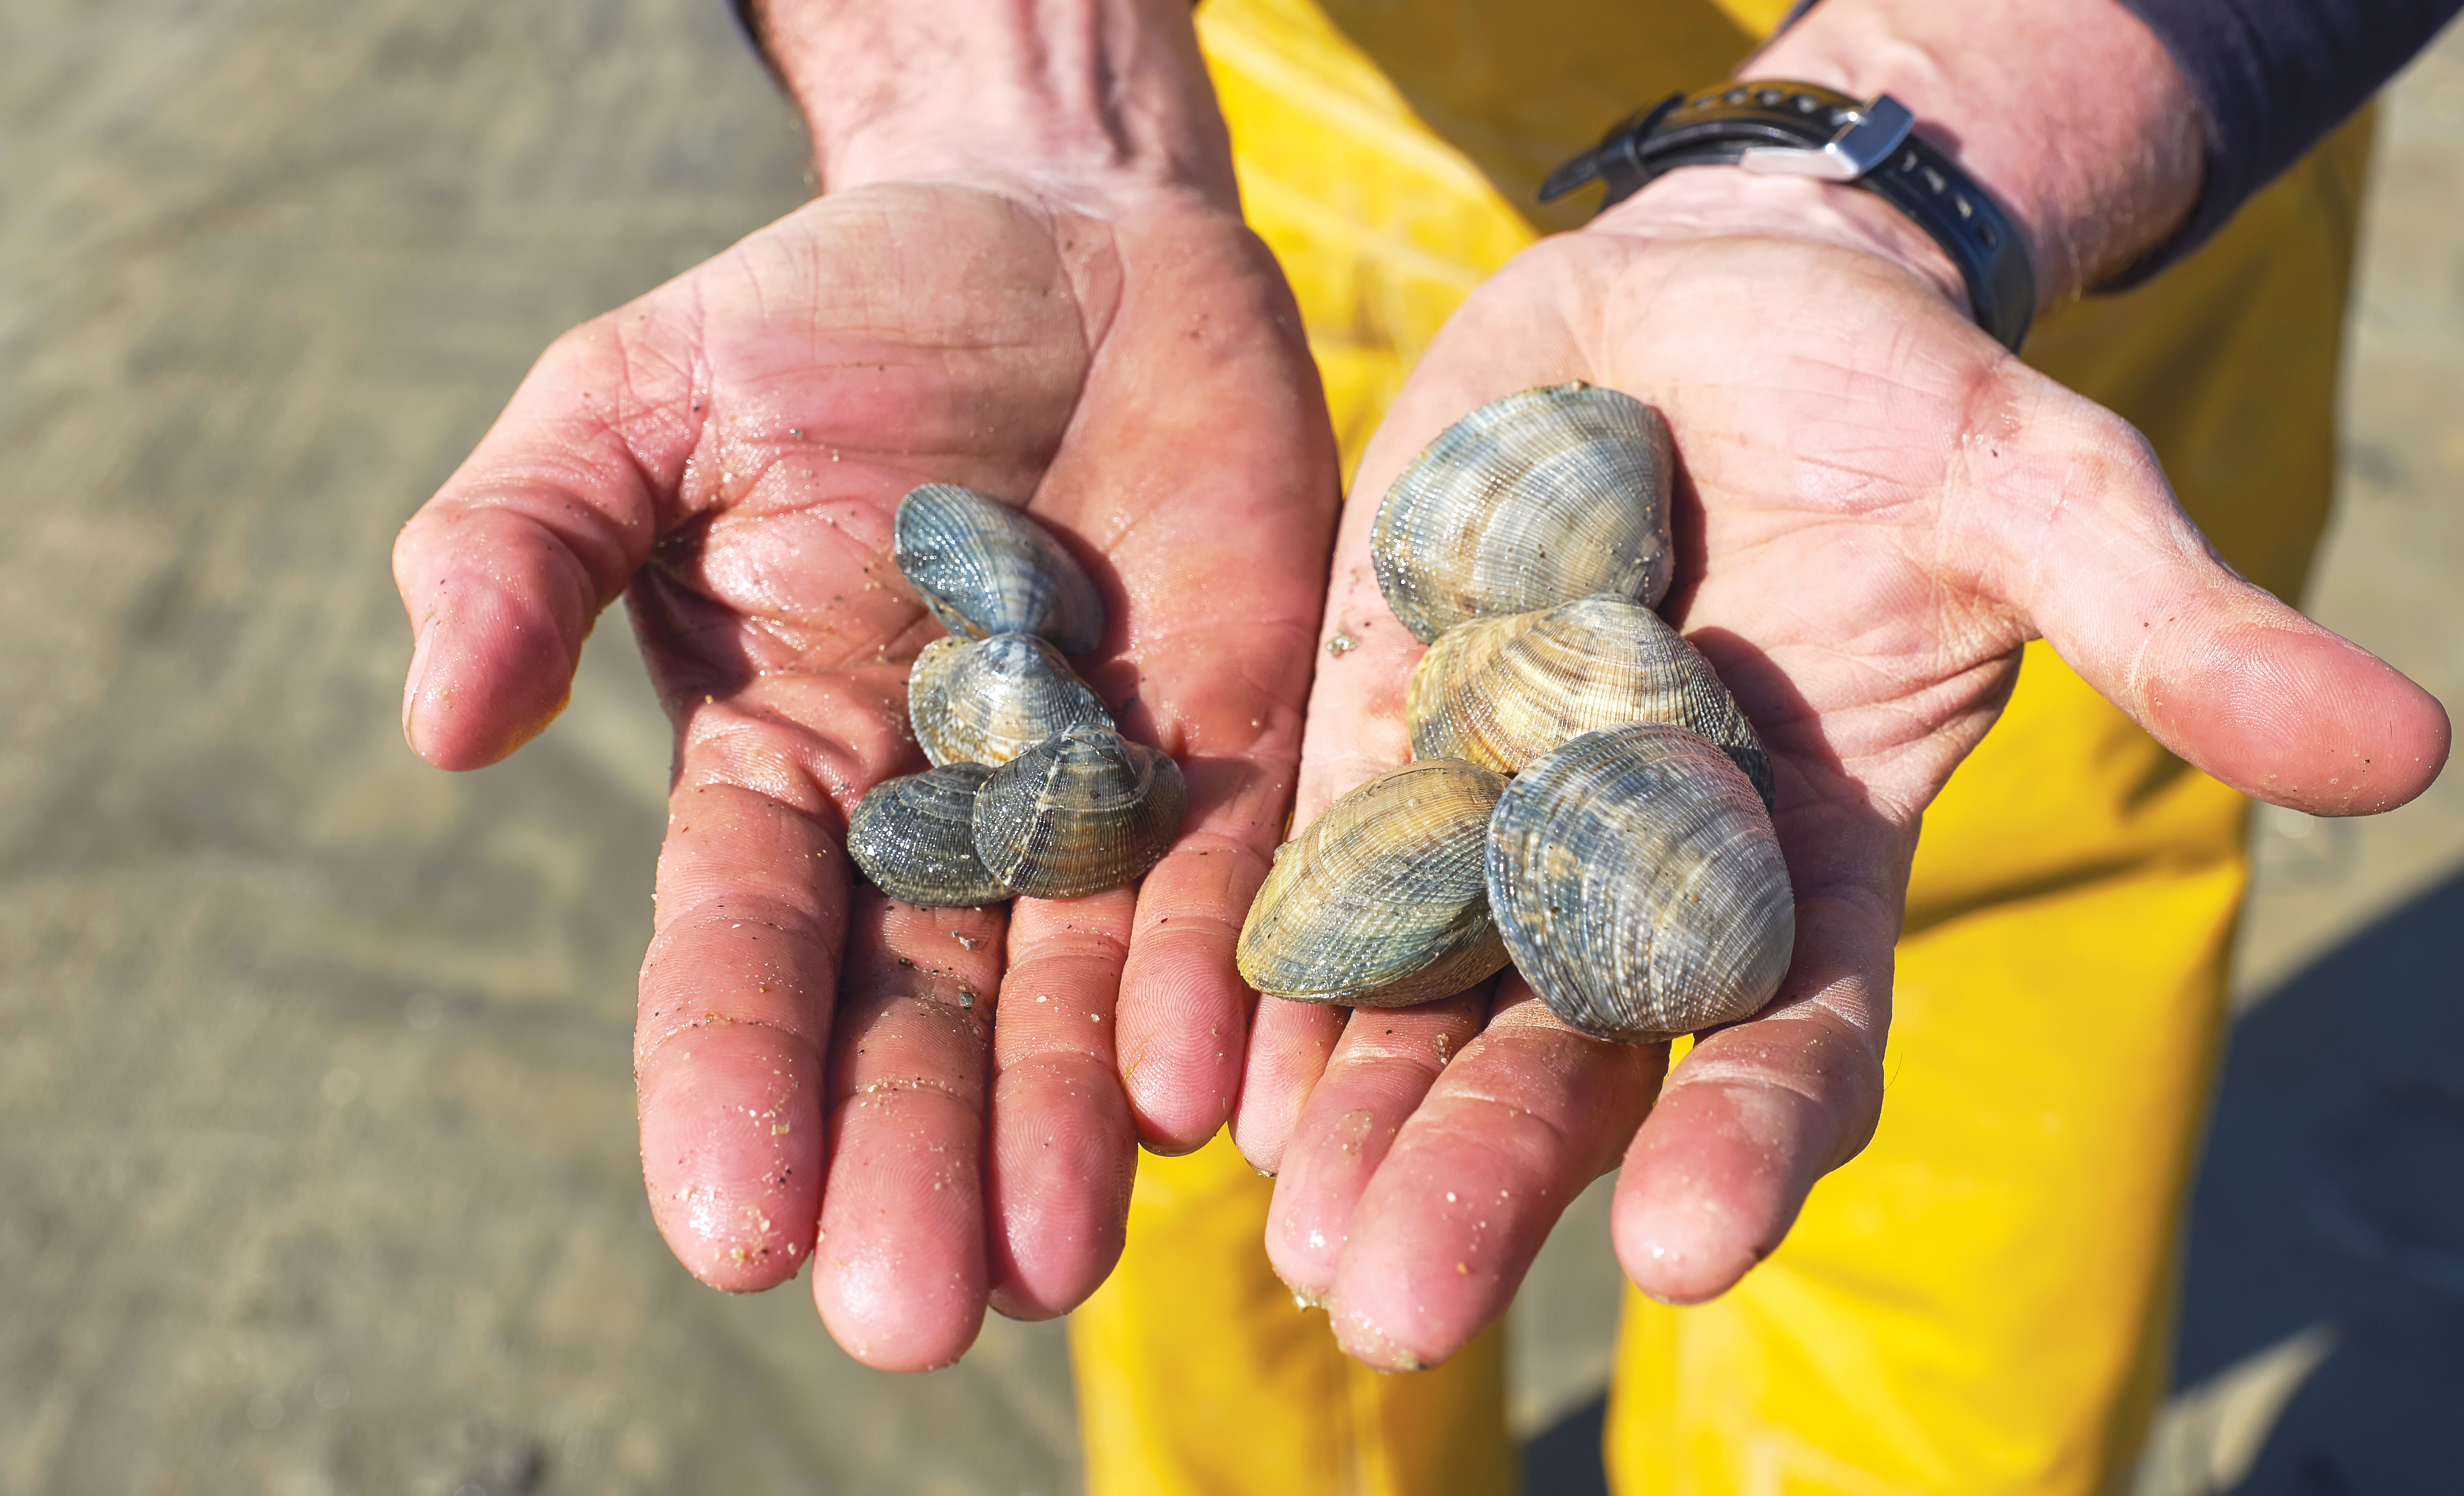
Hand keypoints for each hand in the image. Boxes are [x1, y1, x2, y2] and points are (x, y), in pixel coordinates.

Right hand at [393, 2, 1337, 1369]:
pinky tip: (1205, 1101)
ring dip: (1061, 1131)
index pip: (741, 948)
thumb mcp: (637, 396)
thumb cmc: (827, 316)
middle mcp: (937, 820)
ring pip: (1072, 996)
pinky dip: (1214, 991)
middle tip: (905, 1316)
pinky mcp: (1237, 743)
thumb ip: (523, 546)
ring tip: (1050, 1265)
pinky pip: (1227, 887)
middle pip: (914, 1018)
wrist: (1060, 234)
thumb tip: (439, 728)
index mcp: (778, 763)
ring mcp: (1096, 795)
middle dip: (909, 1160)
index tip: (730, 1226)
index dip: (729, 1081)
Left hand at [1225, 159, 2447, 1368]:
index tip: (1686, 1242)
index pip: (1787, 1041)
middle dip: (1489, 1173)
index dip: (1746, 1139)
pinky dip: (1263, 974)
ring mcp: (1491, 818)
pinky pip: (1314, 882)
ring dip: (1355, 1120)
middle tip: (1399, 1297)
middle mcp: (1636, 880)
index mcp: (1806, 865)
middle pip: (1568, 1061)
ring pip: (1421, 1005)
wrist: (1703, 299)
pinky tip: (1209, 1075)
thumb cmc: (1892, 392)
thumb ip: (2175, 624)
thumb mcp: (2036, 486)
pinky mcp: (1374, 736)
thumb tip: (2407, 745)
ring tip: (1288, 1237)